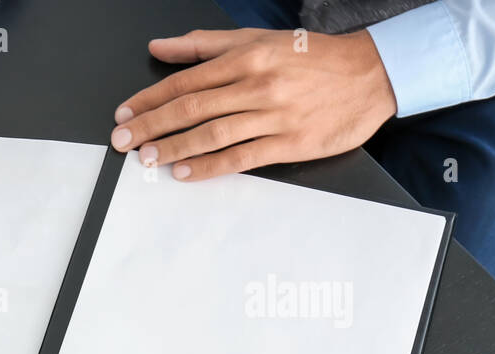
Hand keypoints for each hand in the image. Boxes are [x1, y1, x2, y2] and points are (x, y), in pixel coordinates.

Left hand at [111, 28, 396, 180]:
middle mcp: (257, 85)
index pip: (184, 81)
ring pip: (211, 134)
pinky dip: (208, 166)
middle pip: (191, 108)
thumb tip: (161, 47)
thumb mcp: (258, 39)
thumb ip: (206, 44)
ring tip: (146, 159)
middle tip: (122, 141)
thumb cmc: (311, 58)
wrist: (371, 74)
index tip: (123, 114)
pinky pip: (240, 157)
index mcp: (246, 58)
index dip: (149, 100)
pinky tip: (184, 172)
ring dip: (173, 148)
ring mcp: (273, 116)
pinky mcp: (289, 143)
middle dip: (150, 126)